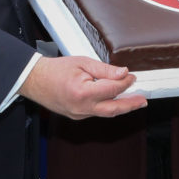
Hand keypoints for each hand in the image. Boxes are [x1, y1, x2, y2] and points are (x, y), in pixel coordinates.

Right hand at [22, 54, 147, 118]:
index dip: (125, 82)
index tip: (132, 76)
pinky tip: (113, 100)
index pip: (113, 89)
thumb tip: (123, 73)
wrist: (34, 80)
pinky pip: (96, 112)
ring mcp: (78, 114)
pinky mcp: (76, 116)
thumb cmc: (55, 70)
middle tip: (143, 101)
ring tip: (133, 101)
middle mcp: (82, 107)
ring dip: (120, 107)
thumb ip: (104, 70)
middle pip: (114, 109)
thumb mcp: (82, 62)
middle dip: (131, 105)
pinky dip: (107, 107)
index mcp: (83, 92)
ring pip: (105, 113)